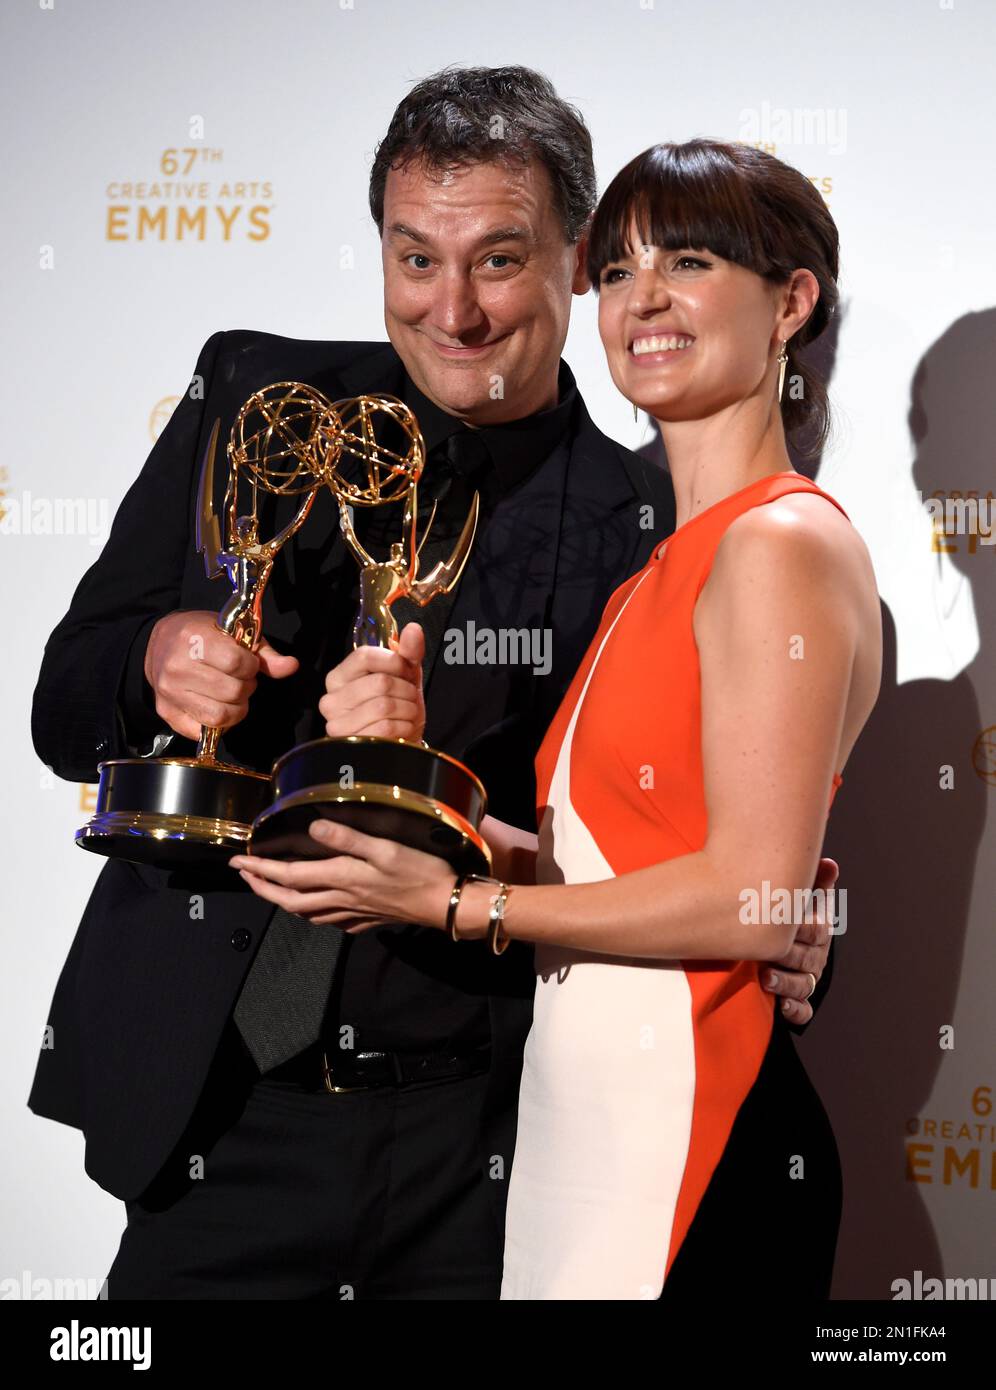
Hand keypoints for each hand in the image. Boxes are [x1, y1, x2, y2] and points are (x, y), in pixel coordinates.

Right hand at [144, 610, 298, 741]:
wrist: (158, 643)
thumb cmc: (200, 634)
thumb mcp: (231, 631)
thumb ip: (263, 653)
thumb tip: (291, 666)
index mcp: (194, 639)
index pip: (237, 663)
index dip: (250, 666)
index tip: (245, 662)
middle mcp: (177, 667)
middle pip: (232, 692)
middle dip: (244, 687)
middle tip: (238, 678)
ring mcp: (170, 693)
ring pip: (221, 716)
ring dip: (235, 709)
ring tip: (230, 693)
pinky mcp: (167, 713)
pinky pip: (203, 732)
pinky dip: (217, 724)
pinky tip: (215, 705)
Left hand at [229, 818, 453, 928]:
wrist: (446, 904)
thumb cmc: (421, 872)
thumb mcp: (386, 847)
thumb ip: (348, 837)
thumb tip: (314, 826)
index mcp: (343, 877)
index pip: (289, 875)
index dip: (260, 868)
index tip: (238, 860)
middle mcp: (342, 898)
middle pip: (289, 900)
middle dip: (262, 888)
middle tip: (245, 874)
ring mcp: (353, 913)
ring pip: (306, 913)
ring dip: (282, 901)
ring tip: (272, 888)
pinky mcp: (366, 919)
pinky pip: (328, 920)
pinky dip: (311, 913)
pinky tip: (315, 906)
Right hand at [318, 622, 425, 739]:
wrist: (399, 742)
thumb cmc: (397, 706)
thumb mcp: (404, 676)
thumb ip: (408, 652)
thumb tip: (414, 629)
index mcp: (338, 677)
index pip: (364, 656)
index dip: (394, 662)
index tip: (406, 671)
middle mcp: (331, 700)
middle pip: (379, 682)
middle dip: (406, 689)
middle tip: (410, 696)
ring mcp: (338, 724)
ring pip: (385, 705)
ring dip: (408, 708)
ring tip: (408, 711)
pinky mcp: (352, 744)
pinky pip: (387, 727)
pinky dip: (405, 726)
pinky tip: (403, 727)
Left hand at [760, 856, 837, 1023]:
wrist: (761, 934)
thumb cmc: (779, 911)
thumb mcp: (795, 894)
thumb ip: (812, 880)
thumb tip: (831, 865)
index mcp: (817, 931)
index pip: (818, 929)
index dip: (804, 927)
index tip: (787, 923)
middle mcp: (815, 957)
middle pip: (809, 958)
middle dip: (788, 956)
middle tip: (767, 952)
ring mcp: (806, 979)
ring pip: (804, 984)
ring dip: (786, 983)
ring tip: (766, 978)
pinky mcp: (795, 1000)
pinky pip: (802, 1010)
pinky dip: (795, 1009)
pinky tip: (782, 1004)